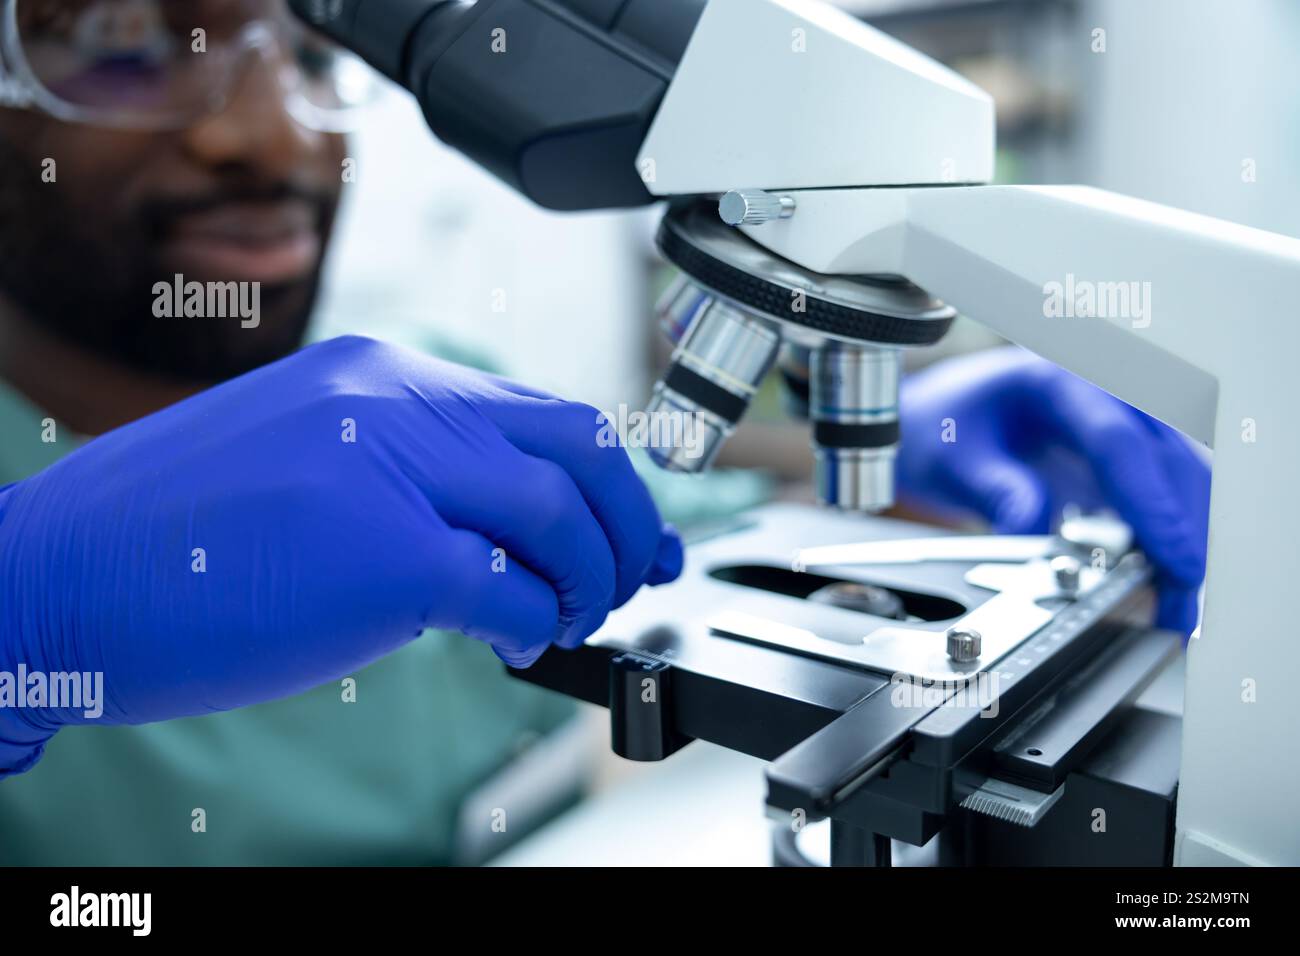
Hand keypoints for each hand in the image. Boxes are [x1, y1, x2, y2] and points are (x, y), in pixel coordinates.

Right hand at [0, 336, 680, 772]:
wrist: (55, 574)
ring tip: (565, 618)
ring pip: (561, 509)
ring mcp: (389, 470)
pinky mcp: (382, 554)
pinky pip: (511, 587)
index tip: (634, 527)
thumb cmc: (174, 532)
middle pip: (579, 444)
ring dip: (588, 578)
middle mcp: (394, 402)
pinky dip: (537, 623)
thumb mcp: (307, 460)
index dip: (610, 477)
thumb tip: (505, 531)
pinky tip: (514, 642)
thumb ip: (409, 473)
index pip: (542, 408)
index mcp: (381, 376)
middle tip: (625, 578)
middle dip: (625, 520)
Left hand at [897, 347, 1208, 636]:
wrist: (941, 415)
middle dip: (1183, 535)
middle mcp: (1102, 395)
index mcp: (1057, 384)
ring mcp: (1120, 422)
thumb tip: (1031, 528)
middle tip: (1178, 600)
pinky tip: (1161, 580)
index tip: (1176, 560)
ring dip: (1183, 540)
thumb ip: (995, 490)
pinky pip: (1163, 492)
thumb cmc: (945, 425)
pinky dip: (1167, 537)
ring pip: (1180, 479)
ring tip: (1172, 603)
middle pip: (1168, 463)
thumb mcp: (953, 458)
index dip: (1154, 507)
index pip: (1121, 445)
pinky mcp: (1124, 455)